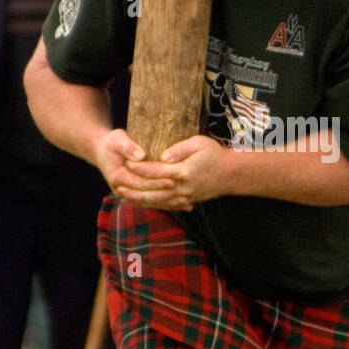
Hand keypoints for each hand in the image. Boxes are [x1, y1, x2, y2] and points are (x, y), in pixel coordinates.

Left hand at [104, 132, 230, 210]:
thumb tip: (163, 157)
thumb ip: (180, 149)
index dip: (139, 167)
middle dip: (133, 187)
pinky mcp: (187, 201)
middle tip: (117, 182)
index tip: (127, 162)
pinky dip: (151, 204)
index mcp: (183, 171)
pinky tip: (140, 201)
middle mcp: (182, 187)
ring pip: (157, 201)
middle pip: (152, 190)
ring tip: (123, 194)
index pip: (156, 171)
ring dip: (138, 199)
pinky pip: (165, 205)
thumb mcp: (199, 143)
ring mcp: (184, 197)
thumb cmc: (215, 154)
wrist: (231, 174)